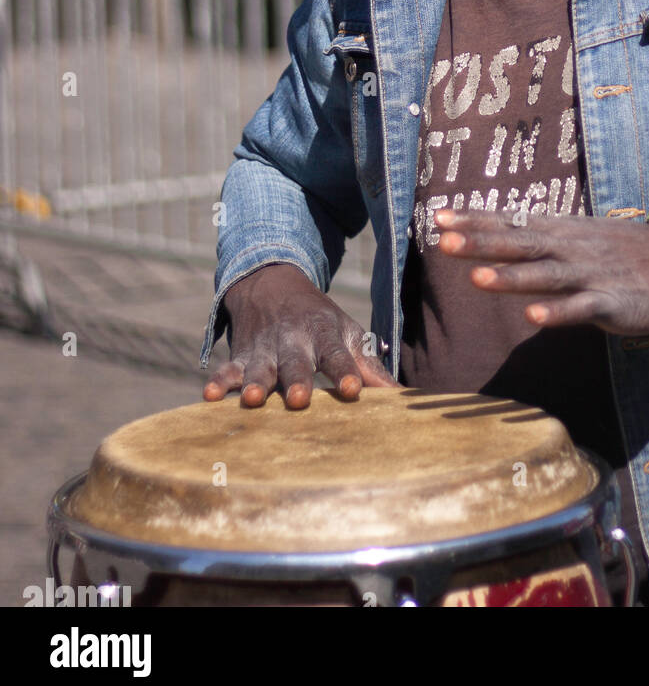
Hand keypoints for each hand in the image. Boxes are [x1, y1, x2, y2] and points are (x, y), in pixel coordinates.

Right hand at [203, 263, 395, 408]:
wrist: (272, 284)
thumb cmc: (319, 321)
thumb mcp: (346, 333)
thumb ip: (369, 366)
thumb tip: (403, 398)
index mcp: (324, 334)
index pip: (337, 354)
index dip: (345, 371)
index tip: (353, 390)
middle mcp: (293, 341)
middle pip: (296, 363)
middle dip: (297, 381)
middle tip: (299, 400)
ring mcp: (264, 349)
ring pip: (260, 369)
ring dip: (256, 384)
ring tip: (253, 401)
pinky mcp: (240, 357)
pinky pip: (227, 370)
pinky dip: (218, 382)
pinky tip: (208, 398)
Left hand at [433, 209, 648, 335]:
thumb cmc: (626, 253)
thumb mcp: (581, 238)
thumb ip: (541, 242)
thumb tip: (497, 239)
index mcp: (560, 233)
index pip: (509, 223)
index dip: (474, 222)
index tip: (437, 217)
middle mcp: (569, 249)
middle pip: (518, 246)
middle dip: (480, 244)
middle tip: (442, 241)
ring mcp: (590, 276)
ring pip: (544, 278)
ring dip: (510, 279)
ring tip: (476, 280)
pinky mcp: (611, 304)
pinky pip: (580, 310)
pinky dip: (557, 313)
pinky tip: (534, 318)